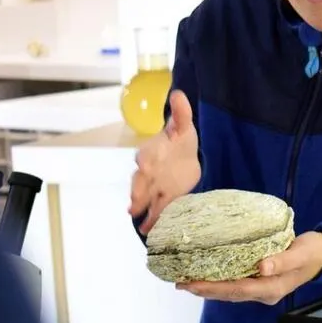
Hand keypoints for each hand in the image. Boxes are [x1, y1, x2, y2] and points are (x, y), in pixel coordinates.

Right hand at [129, 90, 201, 233]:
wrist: (187, 156)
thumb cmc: (181, 140)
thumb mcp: (184, 125)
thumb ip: (181, 112)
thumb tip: (178, 93)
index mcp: (151, 152)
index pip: (145, 156)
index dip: (145, 161)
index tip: (145, 165)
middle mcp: (149, 171)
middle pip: (140, 181)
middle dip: (138, 192)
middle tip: (134, 204)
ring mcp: (155, 186)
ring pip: (145, 197)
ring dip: (141, 208)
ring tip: (139, 221)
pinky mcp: (165, 197)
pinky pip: (157, 208)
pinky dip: (152, 219)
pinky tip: (148, 229)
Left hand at [177, 231, 321, 304]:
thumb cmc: (312, 252)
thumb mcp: (300, 253)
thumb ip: (283, 261)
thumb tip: (261, 267)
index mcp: (272, 288)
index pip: (236, 290)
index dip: (212, 287)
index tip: (191, 283)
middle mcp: (264, 293)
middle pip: (229, 294)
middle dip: (204, 290)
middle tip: (179, 283)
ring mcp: (262, 289)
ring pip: (230, 292)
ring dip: (209, 287)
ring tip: (187, 281)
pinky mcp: (261, 281)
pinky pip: (236, 284)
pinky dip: (219, 281)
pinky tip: (208, 275)